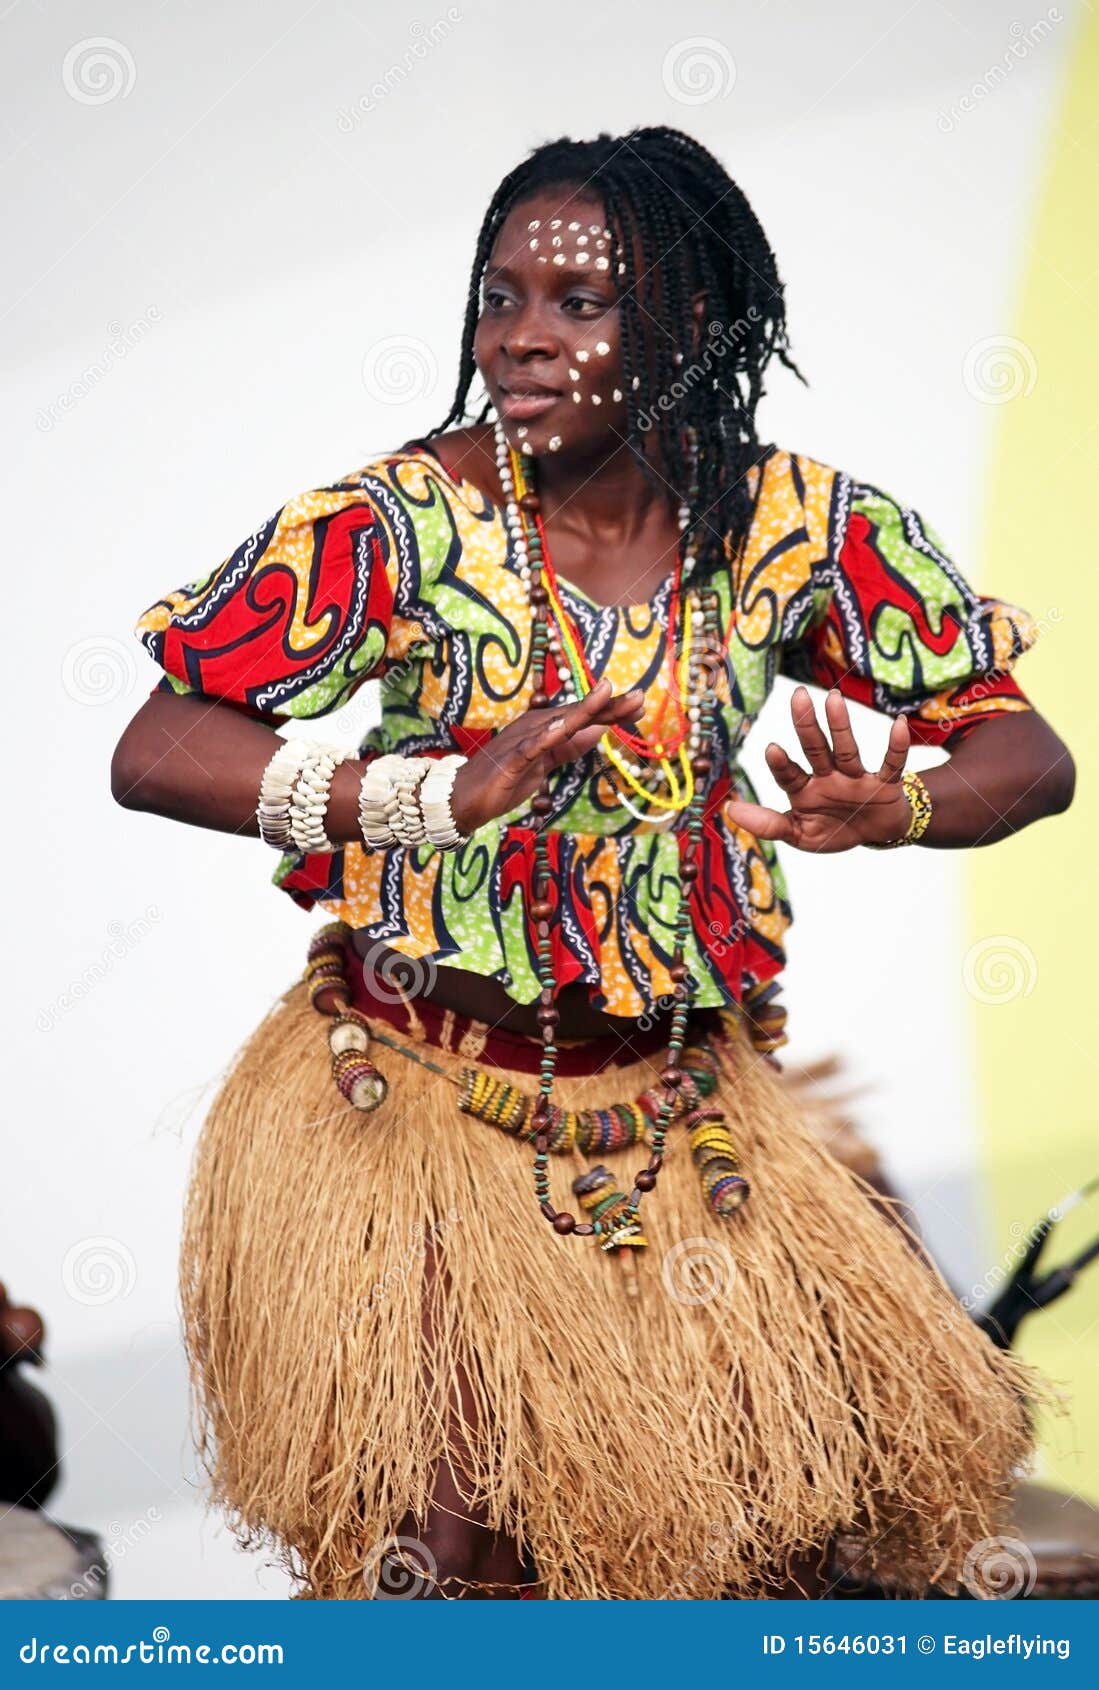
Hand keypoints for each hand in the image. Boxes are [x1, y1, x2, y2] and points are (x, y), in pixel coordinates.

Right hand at [450, 677, 644, 834]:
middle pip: (578, 714)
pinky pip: (531, 747)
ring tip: (606, 695)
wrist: (465, 797)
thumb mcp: (548, 762)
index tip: (640, 704)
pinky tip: (563, 728)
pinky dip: (547, 736)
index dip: (613, 709)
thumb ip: (572, 744)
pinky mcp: (510, 759)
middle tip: (639, 697)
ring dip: (584, 709)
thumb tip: (602, 728)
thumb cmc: (507, 778)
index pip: (585, 715)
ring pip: (558, 723)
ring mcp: (522, 741)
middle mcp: (535, 726)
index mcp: (546, 726)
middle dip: (608, 705)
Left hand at [724, 687, 912, 852]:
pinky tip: (897, 723)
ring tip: (832, 699)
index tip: (772, 749)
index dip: (781, 764)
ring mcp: (856, 777)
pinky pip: (891, 763)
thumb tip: (731, 809)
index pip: (789, 774)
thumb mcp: (800, 835)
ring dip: (840, 726)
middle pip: (815, 748)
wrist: (876, 834)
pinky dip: (895, 746)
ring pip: (846, 749)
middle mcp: (828, 776)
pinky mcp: (884, 783)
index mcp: (804, 789)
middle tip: (797, 696)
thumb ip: (768, 825)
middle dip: (806, 724)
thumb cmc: (834, 829)